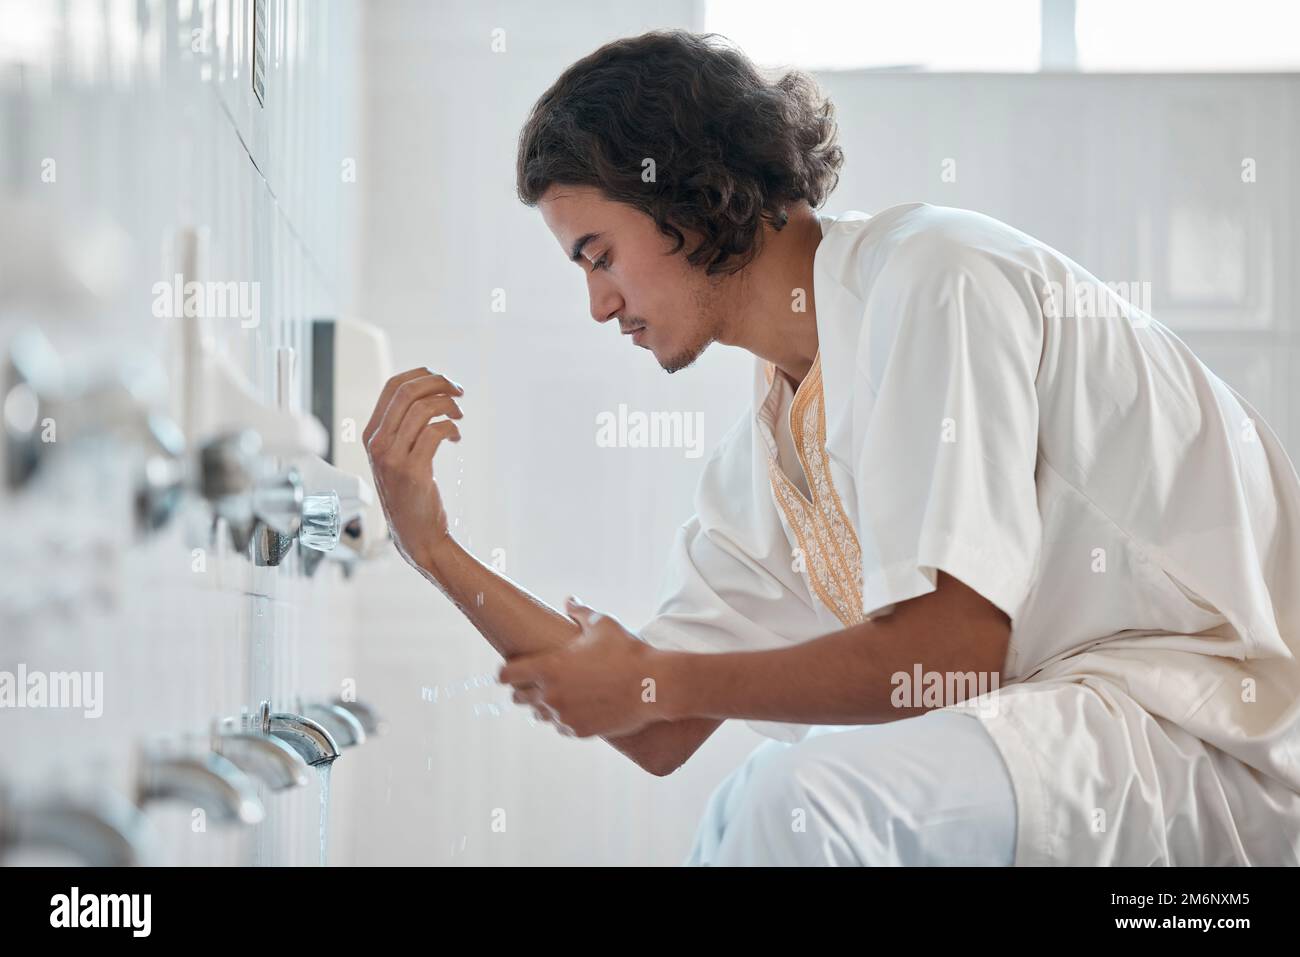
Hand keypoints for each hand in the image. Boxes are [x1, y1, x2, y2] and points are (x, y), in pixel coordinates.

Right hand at [364, 367, 464, 570]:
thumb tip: (428, 392)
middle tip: (459, 391)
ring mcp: (392, 458)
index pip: (392, 386)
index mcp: (371, 435)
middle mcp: (377, 444)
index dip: (421, 375)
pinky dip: (451, 428)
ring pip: (423, 409)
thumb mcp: (395, 457)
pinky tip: (455, 437)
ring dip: (449, 406)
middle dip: (439, 383)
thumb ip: (402, 428)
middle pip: (407, 392)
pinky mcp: (413, 471)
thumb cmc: (410, 494)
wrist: (415, 534)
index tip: (442, 381)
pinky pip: (435, 432)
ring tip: (459, 417)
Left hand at [498, 598, 667, 738]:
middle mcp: (551, 695)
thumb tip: (570, 601)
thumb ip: (580, 612)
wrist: (654, 686)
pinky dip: (564, 719)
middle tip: (532, 682)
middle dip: (522, 689)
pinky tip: (574, 709)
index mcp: (549, 668)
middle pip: (518, 698)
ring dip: (543, 706)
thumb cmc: (627, 651)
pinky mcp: (580, 732)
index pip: (506, 674)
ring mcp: (565, 717)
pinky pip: (562, 727)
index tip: (509, 669)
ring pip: (539, 715)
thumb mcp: (602, 625)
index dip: (505, 671)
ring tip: (556, 696)